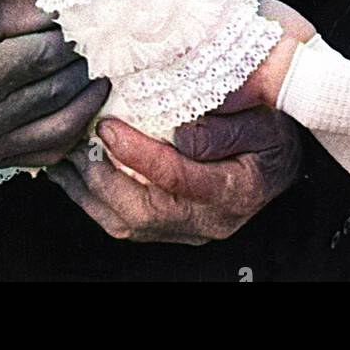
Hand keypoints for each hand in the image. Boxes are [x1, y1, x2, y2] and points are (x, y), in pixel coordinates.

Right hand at [0, 0, 109, 168]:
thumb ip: (10, 11)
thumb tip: (58, 6)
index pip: (42, 54)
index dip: (68, 32)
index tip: (82, 14)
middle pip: (56, 88)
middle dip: (83, 59)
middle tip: (98, 37)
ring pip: (61, 125)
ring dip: (87, 96)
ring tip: (98, 70)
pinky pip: (46, 152)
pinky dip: (72, 129)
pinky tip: (82, 104)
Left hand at [46, 106, 301, 243]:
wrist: (284, 157)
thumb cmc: (274, 129)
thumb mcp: (264, 120)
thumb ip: (225, 127)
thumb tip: (181, 133)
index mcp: (234, 191)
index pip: (178, 180)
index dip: (138, 153)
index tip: (109, 126)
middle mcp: (209, 221)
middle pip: (143, 213)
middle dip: (102, 178)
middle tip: (76, 144)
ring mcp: (188, 230)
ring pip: (127, 224)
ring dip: (90, 191)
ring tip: (65, 156)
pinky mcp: (172, 227)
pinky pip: (125, 222)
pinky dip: (94, 199)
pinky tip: (75, 173)